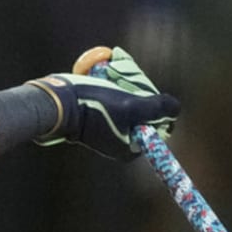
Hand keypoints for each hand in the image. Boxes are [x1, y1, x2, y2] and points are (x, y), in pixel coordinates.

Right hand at [29, 46, 178, 159]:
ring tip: (113, 82)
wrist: (56, 103)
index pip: (157, 126)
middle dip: (139, 98)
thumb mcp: (131, 106)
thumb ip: (157, 108)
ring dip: (126, 93)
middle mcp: (119, 144)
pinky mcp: (94, 121)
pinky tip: (103, 83)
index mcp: (129, 149)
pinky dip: (112, 94)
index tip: (141, 94)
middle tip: (126, 85)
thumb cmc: (94, 106)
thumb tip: (176, 108)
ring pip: (128, 108)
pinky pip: (113, 106)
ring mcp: (106, 133)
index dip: (155, 107)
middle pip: (143, 116)